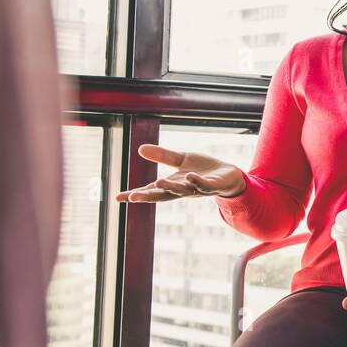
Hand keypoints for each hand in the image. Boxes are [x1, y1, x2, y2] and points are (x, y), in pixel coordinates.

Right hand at [114, 144, 245, 202]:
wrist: (229, 176)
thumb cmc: (203, 170)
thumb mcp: (181, 160)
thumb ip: (162, 156)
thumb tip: (140, 148)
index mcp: (173, 185)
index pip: (151, 191)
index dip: (135, 194)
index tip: (117, 198)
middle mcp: (183, 190)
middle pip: (163, 195)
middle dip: (148, 196)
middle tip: (132, 197)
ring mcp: (197, 189)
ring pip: (182, 190)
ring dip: (171, 187)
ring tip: (158, 181)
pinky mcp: (212, 185)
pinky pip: (204, 184)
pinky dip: (196, 181)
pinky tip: (189, 176)